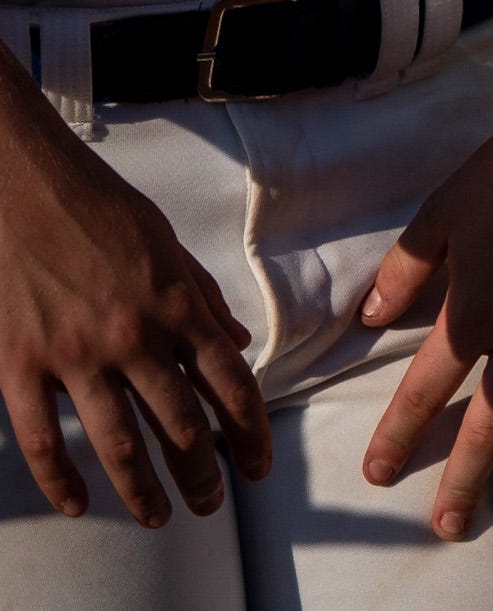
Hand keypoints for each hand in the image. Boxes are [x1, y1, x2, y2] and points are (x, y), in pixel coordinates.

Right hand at [0, 68, 270, 525]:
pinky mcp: (21, 363)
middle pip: (181, 424)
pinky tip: (78, 504)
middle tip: (213, 503)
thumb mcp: (170, 245)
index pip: (230, 383)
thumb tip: (234, 342)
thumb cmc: (101, 209)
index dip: (250, 431)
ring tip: (159, 517)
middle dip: (203, 472)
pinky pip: (41, 437)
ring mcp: (75, 354)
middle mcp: (134, 337)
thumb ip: (202, 298)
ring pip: (118, 443)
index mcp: (178, 306)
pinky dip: (59, 479)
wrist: (27, 186)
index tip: (259, 464)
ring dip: (143, 488)